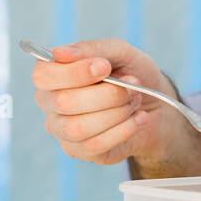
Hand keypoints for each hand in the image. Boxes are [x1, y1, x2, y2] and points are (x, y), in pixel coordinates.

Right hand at [31, 38, 172, 166]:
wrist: (156, 104)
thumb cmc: (131, 73)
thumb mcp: (119, 52)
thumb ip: (92, 49)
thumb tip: (60, 53)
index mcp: (52, 74)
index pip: (44, 76)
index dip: (75, 72)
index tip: (105, 66)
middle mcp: (50, 103)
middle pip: (64, 103)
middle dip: (108, 93)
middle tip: (133, 85)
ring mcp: (62, 130)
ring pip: (79, 128)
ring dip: (117, 112)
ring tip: (136, 101)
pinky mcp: (80, 151)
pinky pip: (96, 144)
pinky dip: (125, 129)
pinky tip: (139, 118)